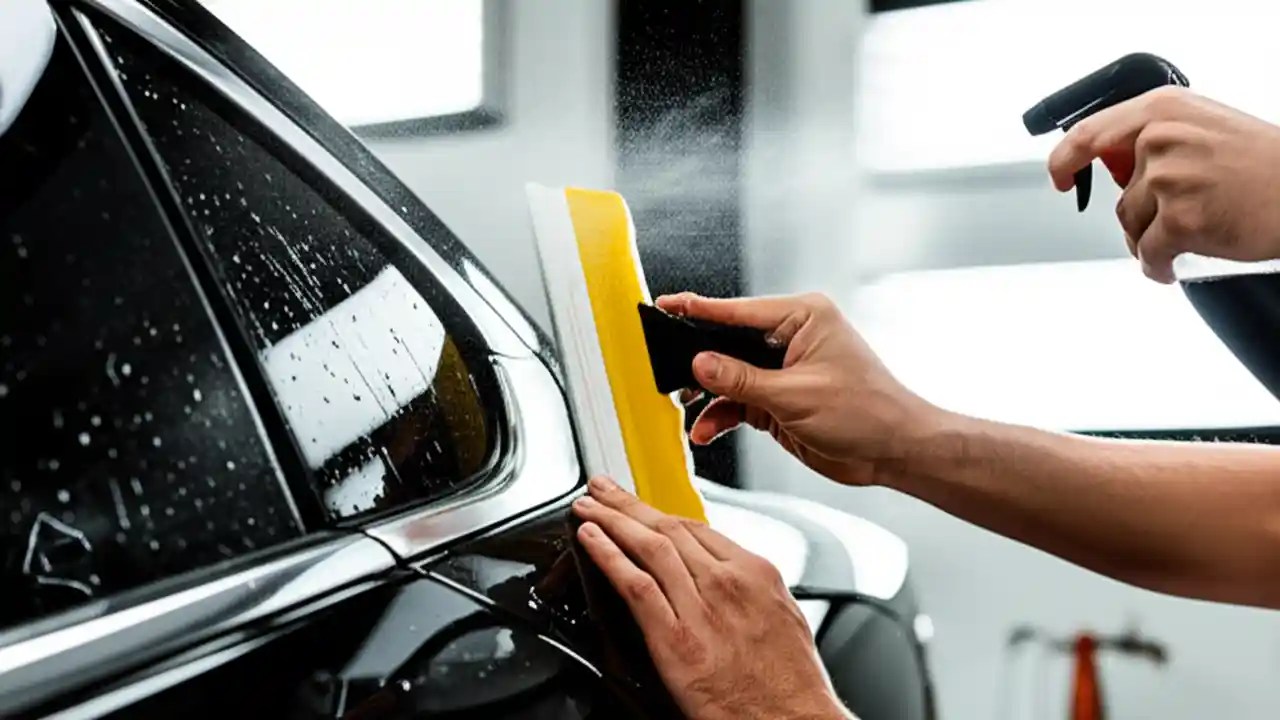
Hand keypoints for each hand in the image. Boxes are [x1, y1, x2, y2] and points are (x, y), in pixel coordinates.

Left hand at [572, 476, 849, 719]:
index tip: (640, 506)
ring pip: (648, 546)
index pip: (696, 528)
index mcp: (755, 573)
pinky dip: (608, 556)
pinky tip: (590, 539)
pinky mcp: (676, 639)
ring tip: (587, 506)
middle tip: (602, 488)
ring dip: (611, 519)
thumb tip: (725, 577)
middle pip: (668, 527)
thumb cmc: (793, 684)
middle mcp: (727, 582)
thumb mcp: (783, 617)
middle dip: (628, 504)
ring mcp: (701, 608)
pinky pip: (635, 585)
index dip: (660, 513)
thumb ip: (749, 590)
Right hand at [658, 291, 934, 486]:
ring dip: (708, 396)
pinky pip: (738, 402)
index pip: (739, 310)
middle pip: (728, 342)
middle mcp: (791, 338)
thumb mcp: (795, 396)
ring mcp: (783, 370)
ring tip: (686, 409)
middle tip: (666, 371)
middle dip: (699, 362)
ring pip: (729, 376)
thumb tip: (700, 363)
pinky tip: (707, 429)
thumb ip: (741, 380)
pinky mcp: (779, 399)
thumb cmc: (867, 412)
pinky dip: (721, 416)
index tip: (666, 306)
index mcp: (803, 318)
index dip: (699, 310)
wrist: (893, 451)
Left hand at [1048, 86, 1279, 282]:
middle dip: (1144, 216)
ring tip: (1193, 235)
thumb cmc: (1264, 165)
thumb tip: (1107, 166)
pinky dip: (1158, 266)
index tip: (1059, 177)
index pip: (1090, 134)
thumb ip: (1156, 140)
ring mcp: (1169, 178)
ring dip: (1153, 240)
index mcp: (1163, 109)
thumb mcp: (1204, 129)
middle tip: (1183, 218)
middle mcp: (1160, 138)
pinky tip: (1174, 266)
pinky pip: (1147, 254)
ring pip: (1132, 225)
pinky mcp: (1179, 218)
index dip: (1065, 159)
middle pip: (1121, 195)